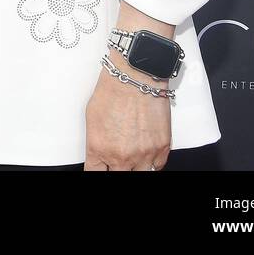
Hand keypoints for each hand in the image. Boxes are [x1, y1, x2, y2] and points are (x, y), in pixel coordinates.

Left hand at [84, 52, 171, 170]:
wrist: (135, 77)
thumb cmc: (112, 91)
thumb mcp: (92, 119)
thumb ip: (96, 143)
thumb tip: (99, 155)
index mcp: (99, 149)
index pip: (95, 174)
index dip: (97, 172)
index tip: (100, 169)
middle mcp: (122, 156)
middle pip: (119, 177)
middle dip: (116, 169)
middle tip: (117, 160)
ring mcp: (143, 154)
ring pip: (142, 174)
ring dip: (135, 168)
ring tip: (132, 158)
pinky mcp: (161, 148)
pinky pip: (158, 166)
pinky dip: (152, 163)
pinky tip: (146, 154)